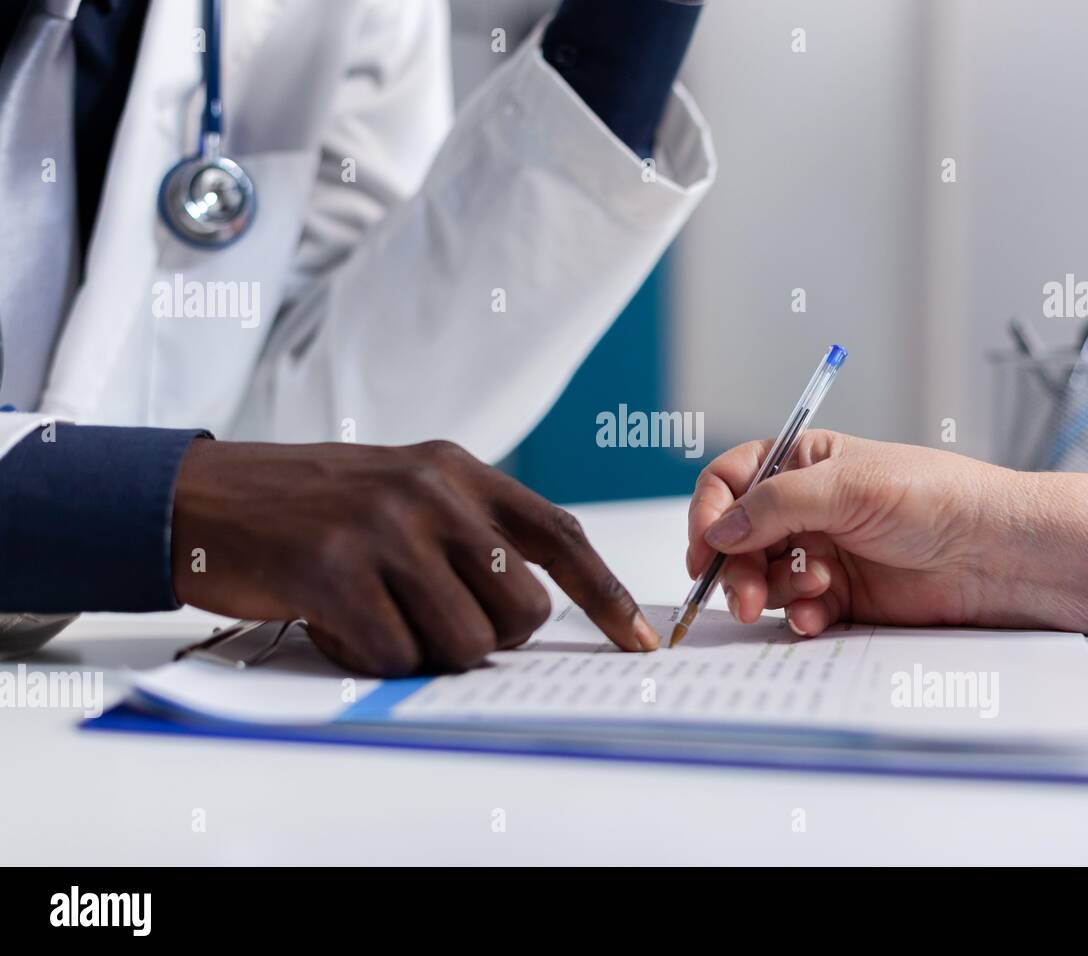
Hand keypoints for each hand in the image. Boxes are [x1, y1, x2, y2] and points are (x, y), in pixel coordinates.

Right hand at [172, 439, 658, 675]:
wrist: (207, 495)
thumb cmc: (315, 506)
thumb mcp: (404, 488)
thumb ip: (470, 532)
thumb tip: (532, 614)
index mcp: (458, 470)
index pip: (558, 536)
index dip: (605, 596)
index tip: (638, 643)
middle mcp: (432, 492)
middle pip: (519, 610)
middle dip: (488, 638)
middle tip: (428, 620)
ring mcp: (385, 529)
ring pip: (463, 642)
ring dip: (420, 650)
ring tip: (372, 613)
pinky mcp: (335, 572)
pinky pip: (393, 657)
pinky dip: (366, 658)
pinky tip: (332, 620)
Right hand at [686, 430, 1023, 636]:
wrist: (996, 555)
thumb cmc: (935, 499)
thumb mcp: (847, 486)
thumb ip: (774, 504)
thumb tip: (718, 530)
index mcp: (804, 462)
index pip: (730, 482)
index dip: (710, 514)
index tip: (705, 549)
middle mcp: (806, 507)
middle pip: (737, 538)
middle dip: (736, 567)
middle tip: (745, 596)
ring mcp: (821, 553)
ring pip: (762, 578)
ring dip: (774, 588)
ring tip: (815, 589)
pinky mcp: (840, 598)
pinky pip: (795, 611)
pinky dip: (800, 617)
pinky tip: (820, 615)